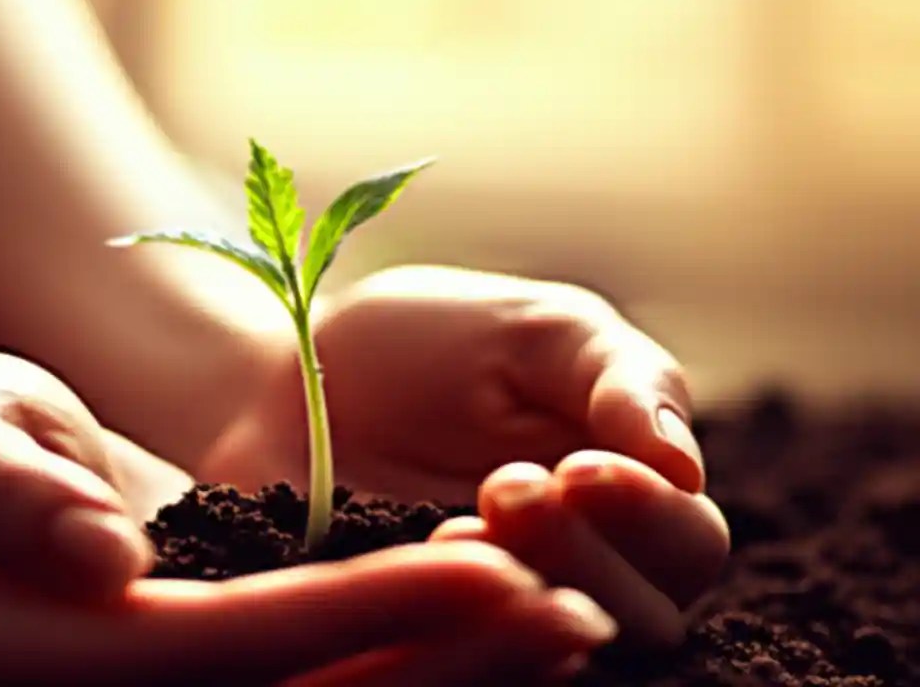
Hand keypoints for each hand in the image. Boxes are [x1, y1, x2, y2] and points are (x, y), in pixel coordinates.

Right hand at [0, 351, 615, 685]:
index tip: (482, 565)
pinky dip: (421, 671)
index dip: (355, 614)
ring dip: (453, 681)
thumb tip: (105, 558)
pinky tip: (508, 635)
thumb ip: (6, 492)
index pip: (216, 650)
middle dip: (439, 668)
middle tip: (572, 615)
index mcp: (20, 667)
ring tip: (570, 630)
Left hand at [203, 266, 729, 646]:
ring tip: (458, 524)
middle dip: (585, 553)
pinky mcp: (433, 629)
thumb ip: (622, 378)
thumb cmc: (426, 346)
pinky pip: (474, 655)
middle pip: (646, 612)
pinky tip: (421, 557)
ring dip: (525, 587)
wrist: (295, 381)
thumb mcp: (533, 330)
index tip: (579, 471)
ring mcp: (504, 605)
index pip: (690, 539)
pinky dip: (458, 620)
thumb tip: (685, 463)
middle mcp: (582, 563)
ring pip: (563, 643)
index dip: (650, 515)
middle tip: (506, 487)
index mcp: (627, 488)